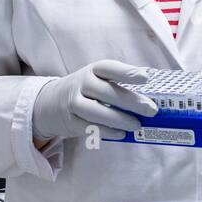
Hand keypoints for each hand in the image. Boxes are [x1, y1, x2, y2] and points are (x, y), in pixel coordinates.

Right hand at [31, 60, 157, 141]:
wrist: (49, 103)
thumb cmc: (85, 91)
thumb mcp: (97, 80)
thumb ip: (118, 84)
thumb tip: (152, 92)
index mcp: (92, 70)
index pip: (109, 68)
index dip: (127, 72)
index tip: (145, 77)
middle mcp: (81, 84)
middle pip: (106, 91)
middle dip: (130, 101)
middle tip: (151, 110)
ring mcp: (73, 103)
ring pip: (95, 110)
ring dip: (118, 119)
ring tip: (137, 125)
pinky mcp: (70, 121)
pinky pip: (88, 127)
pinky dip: (106, 132)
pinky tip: (122, 134)